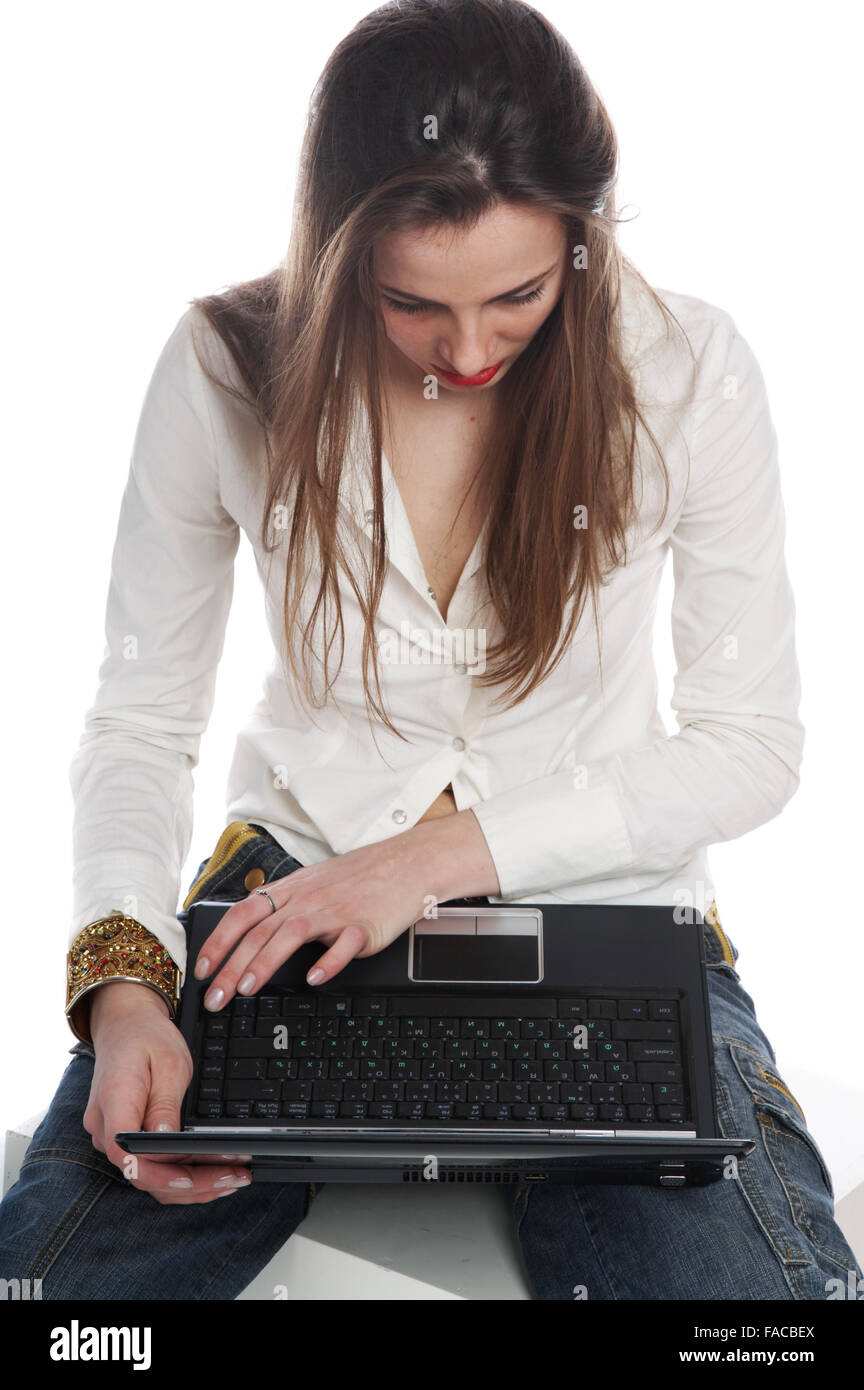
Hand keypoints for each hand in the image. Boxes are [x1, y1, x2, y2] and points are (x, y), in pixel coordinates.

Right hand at [85, 981, 250, 1202]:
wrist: (125, 1022)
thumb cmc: (145, 1036)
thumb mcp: (168, 1062)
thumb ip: (166, 1103)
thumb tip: (168, 1137)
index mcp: (114, 1104)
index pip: (129, 1156)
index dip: (162, 1174)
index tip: (194, 1178)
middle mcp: (105, 1126)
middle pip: (143, 1173)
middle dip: (192, 1184)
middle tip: (235, 1177)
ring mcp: (111, 1134)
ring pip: (148, 1176)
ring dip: (190, 1185)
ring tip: (231, 1179)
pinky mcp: (123, 1136)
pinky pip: (148, 1165)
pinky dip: (179, 1174)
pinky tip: (209, 1174)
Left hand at [194, 807, 498, 1007]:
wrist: (406, 863)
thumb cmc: (359, 878)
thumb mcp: (313, 885)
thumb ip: (285, 908)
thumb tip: (251, 937)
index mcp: (291, 890)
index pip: (243, 913)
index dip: (218, 940)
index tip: (202, 968)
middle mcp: (307, 899)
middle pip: (259, 932)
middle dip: (231, 967)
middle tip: (214, 998)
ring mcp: (335, 910)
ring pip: (290, 934)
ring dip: (265, 962)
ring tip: (247, 988)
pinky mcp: (363, 924)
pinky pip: (343, 944)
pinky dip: (327, 962)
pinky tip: (314, 980)